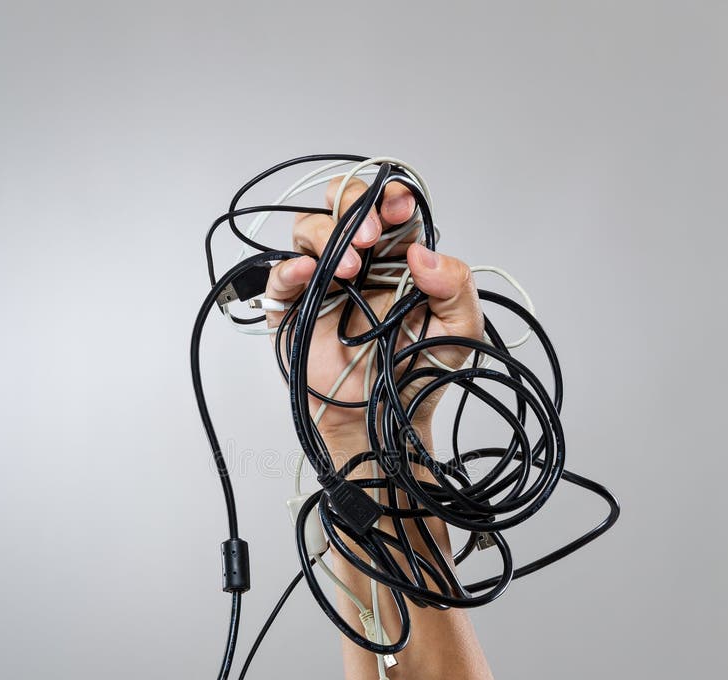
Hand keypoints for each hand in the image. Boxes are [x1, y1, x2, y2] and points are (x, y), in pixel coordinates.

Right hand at [264, 175, 482, 445]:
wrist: (384, 421)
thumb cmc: (419, 375)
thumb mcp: (460, 332)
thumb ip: (457, 287)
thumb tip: (423, 251)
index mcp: (397, 257)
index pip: (389, 208)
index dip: (391, 196)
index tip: (399, 209)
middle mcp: (358, 261)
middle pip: (343, 204)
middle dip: (355, 204)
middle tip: (371, 235)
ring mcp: (323, 281)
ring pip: (309, 229)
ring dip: (328, 235)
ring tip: (350, 268)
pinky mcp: (294, 308)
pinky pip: (281, 275)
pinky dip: (290, 267)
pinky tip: (309, 272)